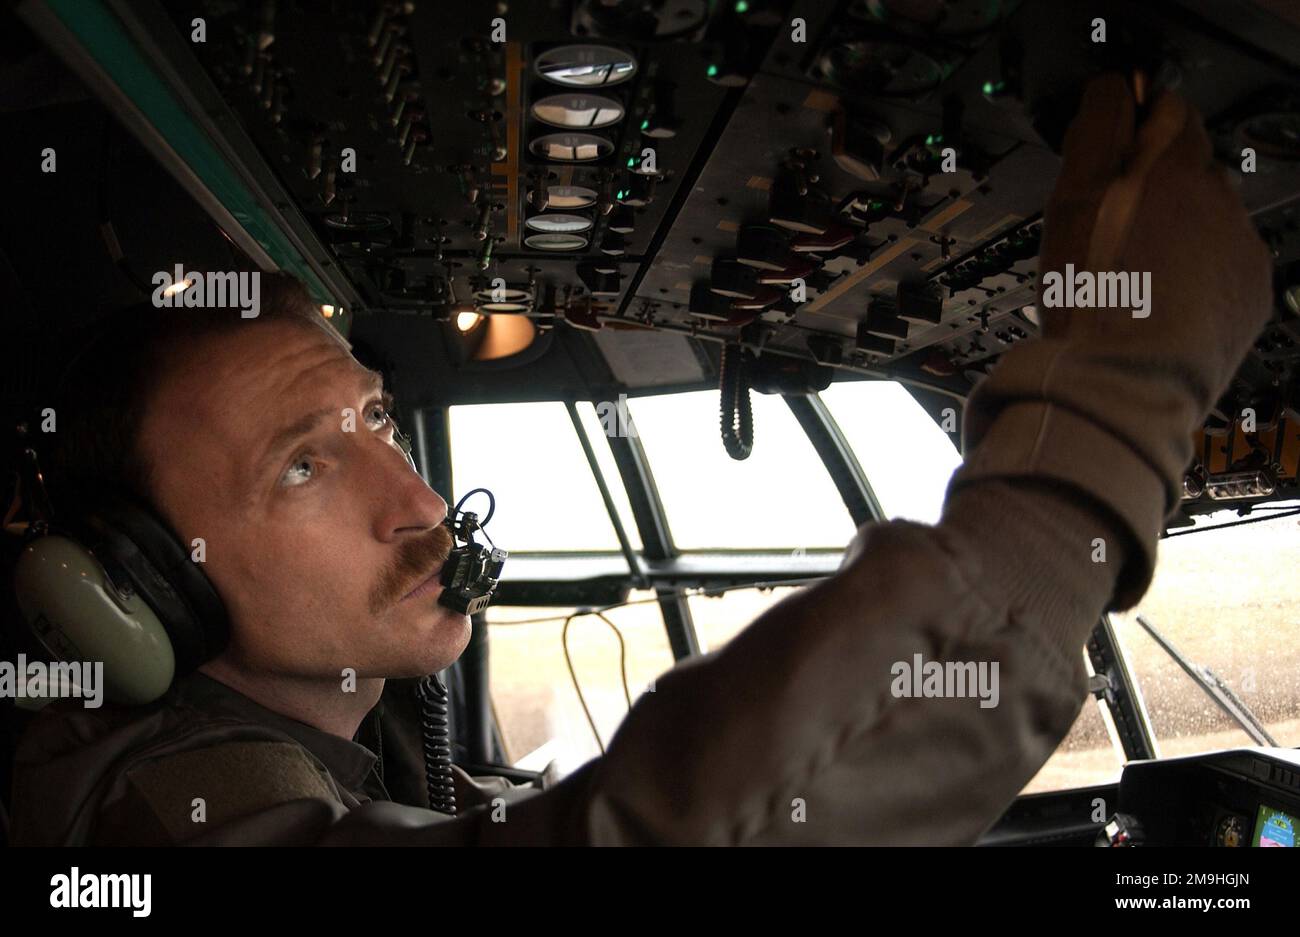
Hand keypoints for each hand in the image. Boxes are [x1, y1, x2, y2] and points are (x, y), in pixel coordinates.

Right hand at [1037, 73, 1273, 410]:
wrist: (1124, 388)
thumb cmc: (1095, 302)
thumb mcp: (1070, 206)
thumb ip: (1096, 135)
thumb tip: (1112, 92)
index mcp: (1174, 172)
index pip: (1170, 112)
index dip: (1139, 123)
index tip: (1116, 147)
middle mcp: (1222, 203)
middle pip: (1190, 170)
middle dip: (1156, 186)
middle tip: (1112, 225)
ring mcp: (1242, 251)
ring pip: (1210, 220)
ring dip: (1179, 232)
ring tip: (1135, 271)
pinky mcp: (1251, 295)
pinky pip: (1228, 266)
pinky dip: (1200, 273)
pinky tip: (1164, 298)